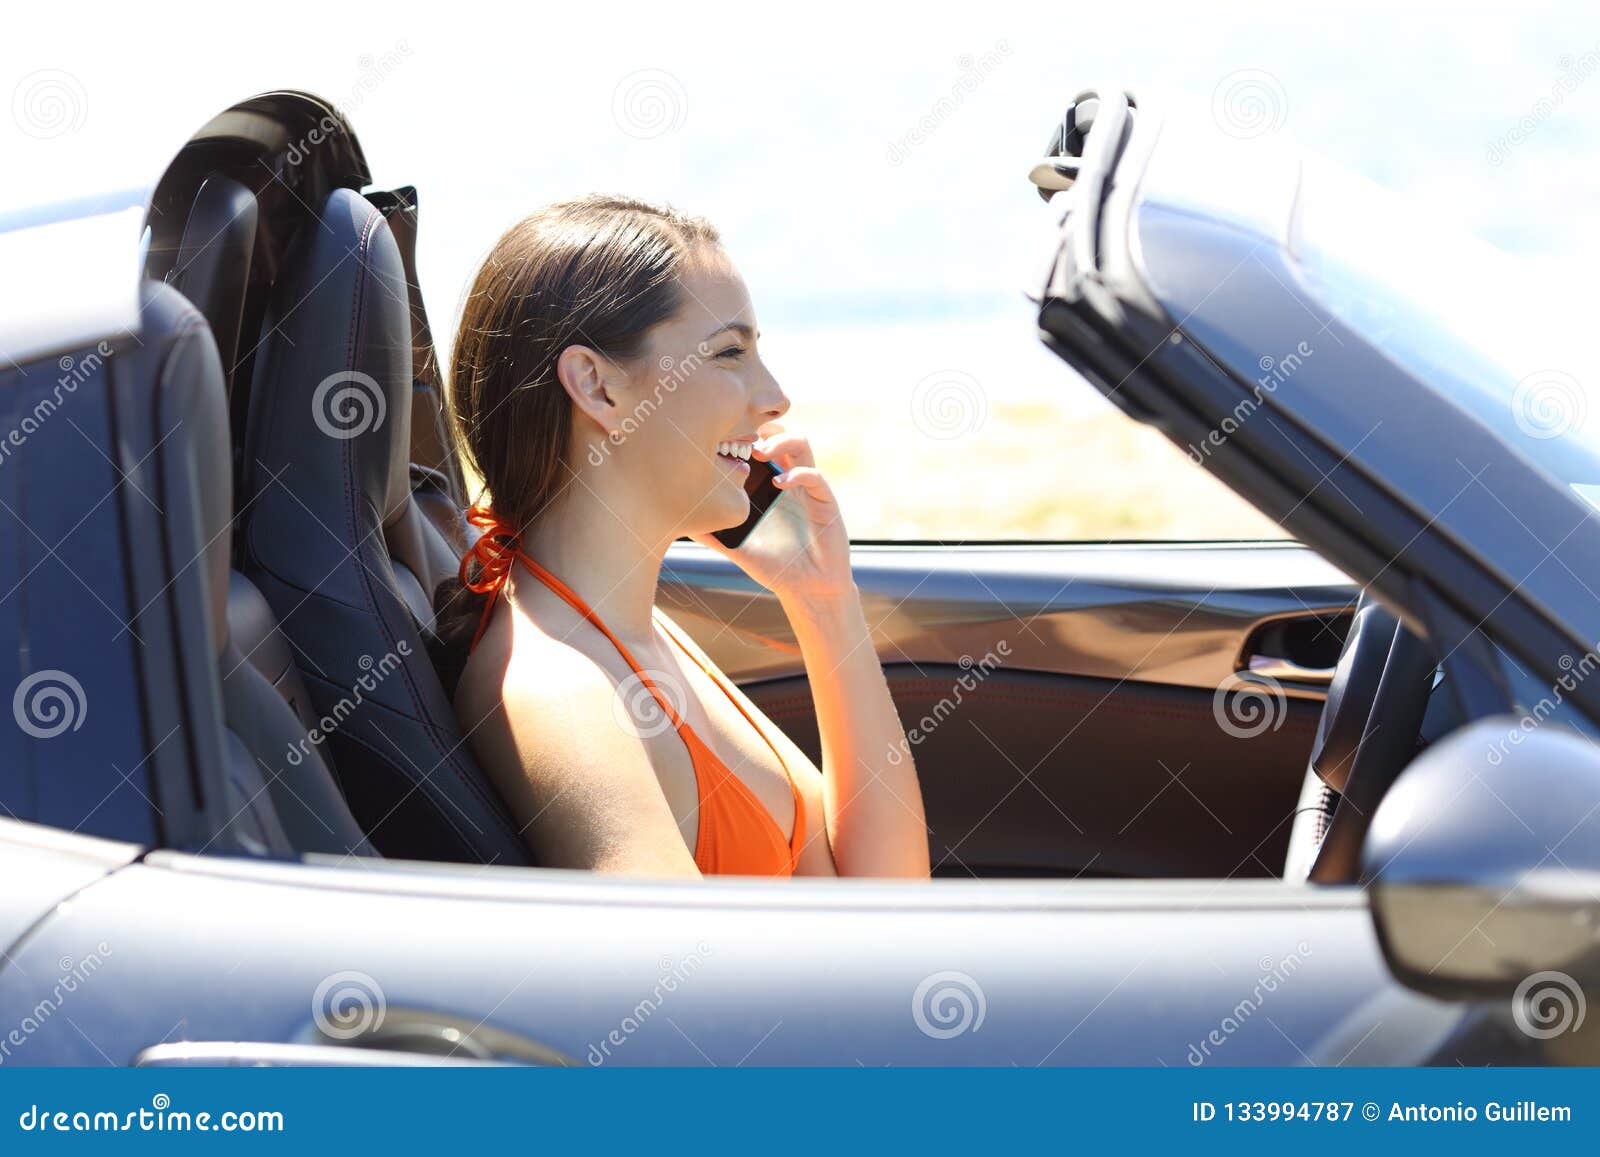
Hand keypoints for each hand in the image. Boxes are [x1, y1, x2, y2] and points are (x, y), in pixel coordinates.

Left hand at [688, 420, 853, 605]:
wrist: (809, 591)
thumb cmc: (776, 568)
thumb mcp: (737, 547)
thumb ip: (714, 535)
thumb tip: (683, 526)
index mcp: (770, 484)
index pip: (758, 444)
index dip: (743, 435)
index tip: (722, 440)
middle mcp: (790, 479)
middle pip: (780, 432)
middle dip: (761, 428)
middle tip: (741, 441)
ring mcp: (809, 488)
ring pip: (801, 443)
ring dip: (780, 441)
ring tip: (760, 452)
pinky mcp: (826, 502)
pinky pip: (814, 475)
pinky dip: (796, 473)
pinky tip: (779, 483)